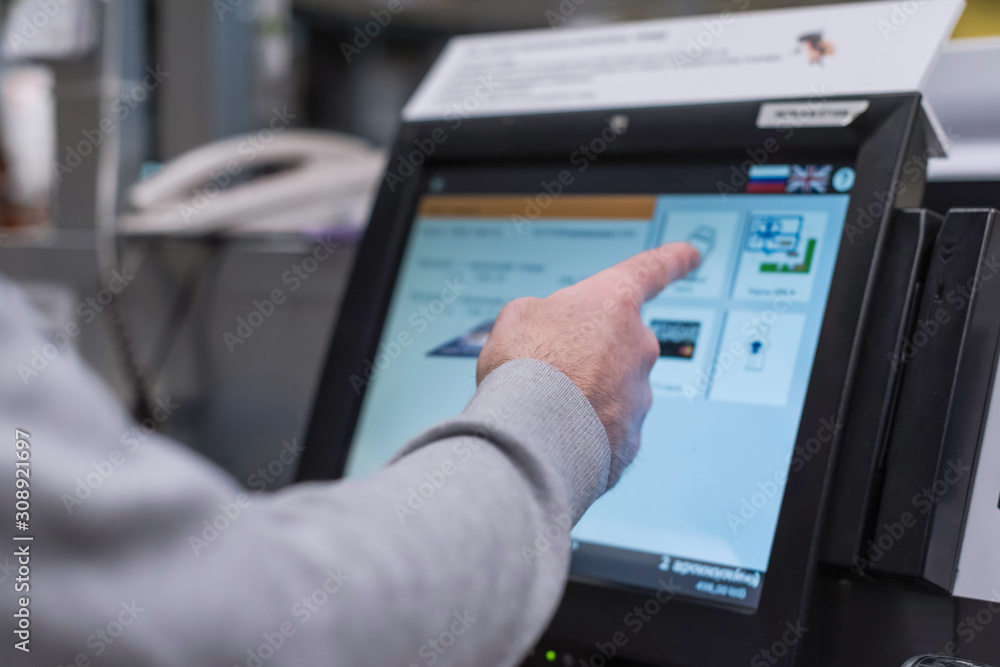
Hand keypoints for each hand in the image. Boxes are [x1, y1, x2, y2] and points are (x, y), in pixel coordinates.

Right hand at [477, 243, 699, 486]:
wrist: (533, 435)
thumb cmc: (524, 365)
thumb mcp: (519, 316)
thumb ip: (546, 314)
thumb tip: (551, 331)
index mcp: (613, 303)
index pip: (651, 271)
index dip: (671, 259)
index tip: (691, 254)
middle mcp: (638, 346)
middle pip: (619, 343)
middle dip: (590, 355)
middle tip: (550, 368)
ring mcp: (639, 395)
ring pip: (613, 389)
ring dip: (585, 395)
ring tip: (545, 407)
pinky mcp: (632, 438)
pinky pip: (609, 428)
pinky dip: (586, 431)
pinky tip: (557, 435)